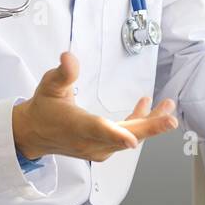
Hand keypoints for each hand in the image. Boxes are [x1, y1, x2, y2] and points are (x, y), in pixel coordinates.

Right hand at [12, 52, 178, 161]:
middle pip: (124, 136)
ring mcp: (98, 148)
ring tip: (167, 106)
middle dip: (150, 128)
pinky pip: (126, 137)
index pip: (97, 129)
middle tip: (170, 119)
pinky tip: (147, 106)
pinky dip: (139, 123)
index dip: (116, 134)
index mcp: (76, 126)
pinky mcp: (103, 148)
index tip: (132, 140)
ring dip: (150, 123)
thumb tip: (69, 57)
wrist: (34, 132)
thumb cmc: (44, 108)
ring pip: (130, 137)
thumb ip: (63, 72)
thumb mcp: (50, 86)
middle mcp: (89, 141)